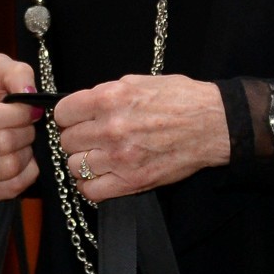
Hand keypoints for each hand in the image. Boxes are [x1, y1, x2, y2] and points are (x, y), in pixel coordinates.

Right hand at [0, 53, 40, 202]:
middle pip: (1, 143)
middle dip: (25, 132)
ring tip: (23, 141)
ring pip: (8, 166)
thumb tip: (27, 94)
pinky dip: (27, 173)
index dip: (16, 114)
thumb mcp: (4, 71)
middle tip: (28, 126)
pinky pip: (12, 188)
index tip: (30, 109)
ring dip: (27, 152)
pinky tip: (23, 159)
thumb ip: (17, 74)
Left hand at [53, 74, 229, 201]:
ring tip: (97, 156)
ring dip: (82, 161)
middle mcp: (110, 128)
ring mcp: (120, 157)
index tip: (75, 119)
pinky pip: (91, 191)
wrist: (211, 124)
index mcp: (108, 98)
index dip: (67, 116)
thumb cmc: (178, 99)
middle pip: (66, 141)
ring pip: (74, 166)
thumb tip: (81, 105)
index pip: (62, 113)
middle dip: (75, 138)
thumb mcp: (135, 82)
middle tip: (89, 137)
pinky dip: (91, 185)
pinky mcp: (132, 182)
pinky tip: (101, 175)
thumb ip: (104, 94)